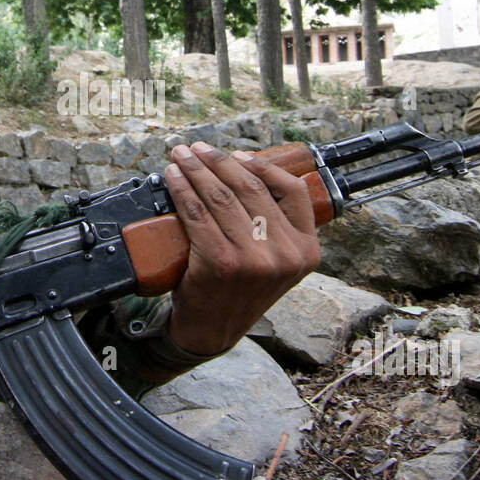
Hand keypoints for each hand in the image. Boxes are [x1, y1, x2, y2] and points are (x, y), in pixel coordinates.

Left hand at [162, 142, 319, 355]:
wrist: (213, 331)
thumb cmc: (240, 290)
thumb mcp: (277, 263)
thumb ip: (277, 227)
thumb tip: (248, 172)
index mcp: (306, 250)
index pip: (294, 192)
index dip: (264, 166)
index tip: (238, 155)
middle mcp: (284, 254)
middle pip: (250, 189)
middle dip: (218, 161)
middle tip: (198, 148)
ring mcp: (252, 259)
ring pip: (220, 197)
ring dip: (196, 170)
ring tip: (181, 156)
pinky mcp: (219, 262)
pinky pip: (197, 213)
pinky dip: (181, 190)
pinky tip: (173, 178)